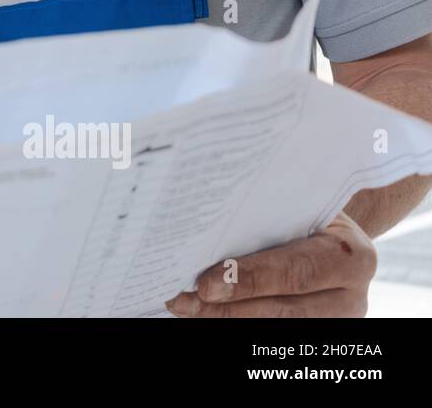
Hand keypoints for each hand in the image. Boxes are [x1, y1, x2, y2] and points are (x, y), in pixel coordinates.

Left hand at [166, 211, 375, 316]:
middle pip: (282, 310)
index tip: (206, 285)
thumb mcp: (302, 205)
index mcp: (352, 257)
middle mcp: (352, 296)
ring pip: (276, 324)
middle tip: (184, 302)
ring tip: (186, 308)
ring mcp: (338, 319)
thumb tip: (205, 229)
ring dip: (226, 317)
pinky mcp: (319, 330)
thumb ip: (269, 218)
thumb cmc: (310, 211)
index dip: (250, 280)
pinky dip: (236, 318)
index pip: (296, 272)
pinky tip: (205, 311)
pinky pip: (273, 328)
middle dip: (228, 307)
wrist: (338, 234)